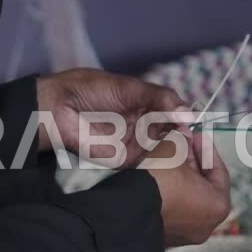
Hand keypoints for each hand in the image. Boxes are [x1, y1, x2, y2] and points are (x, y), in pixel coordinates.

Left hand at [37, 68, 190, 167]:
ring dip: (172, 149)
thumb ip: (158, 97)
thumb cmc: (90, 90)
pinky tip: (167, 159)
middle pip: (171, 132)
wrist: (58, 109)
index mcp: (144, 104)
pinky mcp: (124, 160)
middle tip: (187, 135)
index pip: (172, 111)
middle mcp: (142, 125)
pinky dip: (157, 162)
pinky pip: (145, 164)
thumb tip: (187, 111)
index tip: (193, 120)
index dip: (183, 116)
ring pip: (162, 149)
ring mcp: (134, 144)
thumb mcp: (129, 87)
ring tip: (179, 147)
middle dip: (181, 134)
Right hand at [144, 133, 230, 246]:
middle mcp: (206, 225)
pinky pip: (174, 209)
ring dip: (181, 177)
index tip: (197, 137)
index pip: (219, 172)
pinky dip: (171, 193)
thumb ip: (181, 140)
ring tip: (169, 157)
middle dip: (193, 162)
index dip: (207, 150)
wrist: (128, 210)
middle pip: (203, 186)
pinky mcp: (166, 236)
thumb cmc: (158, 183)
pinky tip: (160, 176)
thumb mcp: (172, 151)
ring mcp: (185, 234)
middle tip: (183, 145)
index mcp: (217, 206)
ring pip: (188, 198)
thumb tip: (182, 136)